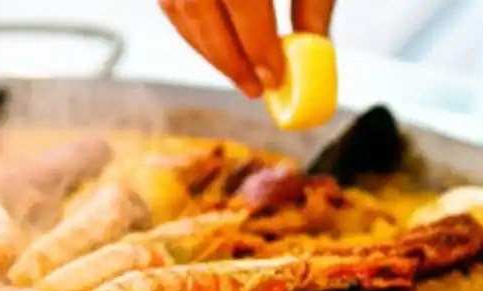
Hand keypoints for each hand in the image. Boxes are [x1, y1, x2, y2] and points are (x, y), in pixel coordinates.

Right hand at [160, 0, 336, 97]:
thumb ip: (312, 4)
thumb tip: (312, 50)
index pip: (242, 1)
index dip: (256, 45)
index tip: (274, 77)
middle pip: (200, 10)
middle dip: (228, 57)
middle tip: (255, 89)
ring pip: (179, 8)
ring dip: (209, 48)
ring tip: (240, 74)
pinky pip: (170, 2)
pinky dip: (193, 29)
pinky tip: (217, 46)